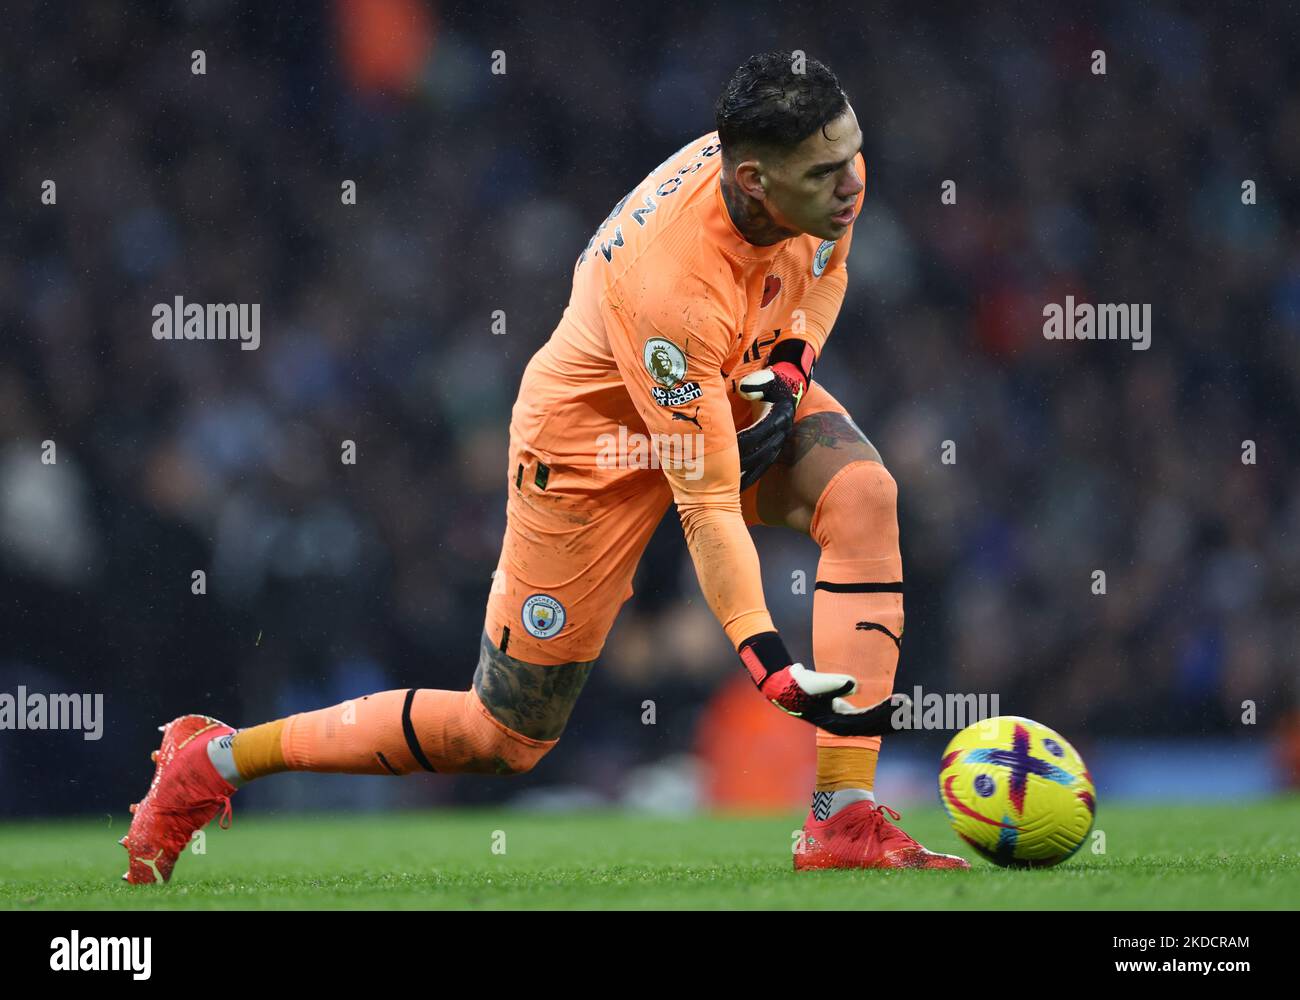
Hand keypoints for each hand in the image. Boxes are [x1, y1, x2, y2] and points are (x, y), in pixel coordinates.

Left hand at [736, 363, 803, 491]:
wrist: (787, 392)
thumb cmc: (772, 385)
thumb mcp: (767, 381)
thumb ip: (756, 385)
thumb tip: (744, 389)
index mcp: (777, 417)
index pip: (760, 432)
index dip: (744, 439)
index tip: (727, 445)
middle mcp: (780, 434)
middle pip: (761, 453)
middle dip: (742, 463)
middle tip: (721, 473)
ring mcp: (778, 445)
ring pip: (762, 465)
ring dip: (746, 476)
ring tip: (728, 489)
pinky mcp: (773, 451)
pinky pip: (762, 468)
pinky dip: (749, 478)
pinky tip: (736, 489)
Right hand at [737, 632, 910, 736]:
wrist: (785, 686)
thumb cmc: (800, 685)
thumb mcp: (816, 683)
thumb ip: (835, 683)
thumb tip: (855, 684)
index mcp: (835, 724)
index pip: (865, 723)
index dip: (884, 714)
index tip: (900, 703)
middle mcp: (841, 726)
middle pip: (873, 726)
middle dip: (893, 717)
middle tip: (912, 705)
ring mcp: (843, 720)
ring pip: (872, 723)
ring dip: (891, 716)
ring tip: (910, 706)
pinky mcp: (844, 712)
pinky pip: (868, 715)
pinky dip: (882, 711)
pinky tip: (895, 704)